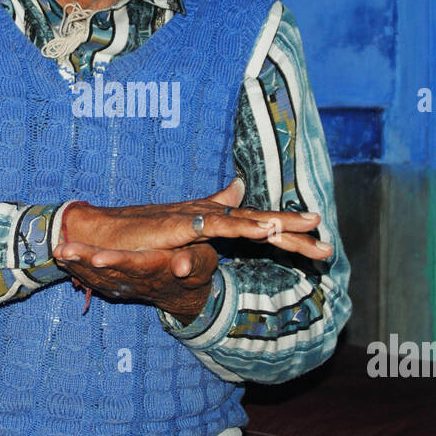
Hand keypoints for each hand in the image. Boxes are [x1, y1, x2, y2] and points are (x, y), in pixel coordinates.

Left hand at [55, 241, 217, 321]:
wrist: (186, 294)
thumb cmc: (198, 268)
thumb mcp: (204, 263)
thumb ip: (194, 262)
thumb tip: (181, 266)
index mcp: (159, 268)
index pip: (136, 264)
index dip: (117, 262)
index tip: (97, 258)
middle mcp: (138, 279)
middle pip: (108, 270)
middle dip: (84, 261)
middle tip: (62, 251)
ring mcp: (125, 285)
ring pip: (97, 276)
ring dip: (76, 265)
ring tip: (56, 252)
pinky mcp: (117, 287)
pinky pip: (94, 280)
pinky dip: (77, 271)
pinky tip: (62, 260)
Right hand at [59, 178, 332, 259]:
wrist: (106, 232)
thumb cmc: (142, 231)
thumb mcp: (187, 225)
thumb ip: (215, 206)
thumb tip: (239, 189)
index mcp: (216, 219)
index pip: (260, 225)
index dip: (290, 232)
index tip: (322, 240)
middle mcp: (212, 214)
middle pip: (262, 223)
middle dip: (296, 234)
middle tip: (329, 247)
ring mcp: (198, 218)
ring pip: (247, 221)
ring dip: (278, 224)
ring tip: (310, 226)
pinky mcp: (183, 225)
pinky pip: (217, 226)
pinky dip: (241, 225)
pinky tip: (262, 228)